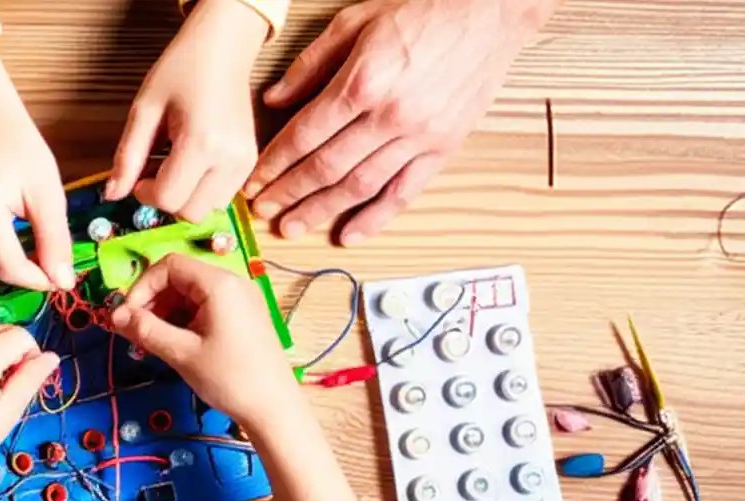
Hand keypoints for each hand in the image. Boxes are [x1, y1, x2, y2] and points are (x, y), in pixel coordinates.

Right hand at [0, 27, 73, 289]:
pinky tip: (2, 219)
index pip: (11, 268)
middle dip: (27, 263)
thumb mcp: (47, 194)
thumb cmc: (20, 149)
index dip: (39, 279)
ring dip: (11, 252)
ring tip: (22, 220)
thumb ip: (55, 241)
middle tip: (49, 246)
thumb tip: (63, 283)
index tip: (62, 278)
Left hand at [105, 0, 266, 222]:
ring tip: (177, 164)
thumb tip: (111, 194)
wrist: (222, 50)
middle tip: (156, 172)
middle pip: (190, 212)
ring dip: (186, 197)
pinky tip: (193, 164)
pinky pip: (222, 197)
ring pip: (208, 209)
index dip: (145, 194)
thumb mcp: (144, 110)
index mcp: (202, 143)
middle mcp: (229, 158)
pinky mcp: (250, 162)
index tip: (139, 177)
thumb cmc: (181, 71)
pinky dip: (203, 190)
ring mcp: (244, 162)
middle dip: (167, 199)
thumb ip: (127, 157)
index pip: (168, 199)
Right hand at [109, 253, 294, 425]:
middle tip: (136, 333)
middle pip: (180, 278)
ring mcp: (240, 301)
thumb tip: (115, 316)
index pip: (169, 265)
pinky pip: (205, 308)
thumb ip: (146, 330)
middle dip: (153, 302)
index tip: (128, 316)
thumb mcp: (182, 353)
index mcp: (220, 284)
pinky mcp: (243, 317)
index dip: (143, 287)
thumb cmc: (230, 378)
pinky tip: (174, 345)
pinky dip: (184, 321)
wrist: (274, 409)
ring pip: (190, 295)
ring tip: (152, 343)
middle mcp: (232, 284)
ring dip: (166, 314)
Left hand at [245, 0, 556, 243]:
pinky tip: (350, 234)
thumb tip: (273, 99)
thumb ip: (310, 64)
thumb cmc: (423, 9)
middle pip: (326, 167)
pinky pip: (404, 192)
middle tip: (263, 211)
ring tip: (293, 227)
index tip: (254, 181)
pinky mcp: (443, 148)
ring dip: (321, 211)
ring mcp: (419, 136)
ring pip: (360, 186)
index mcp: (362, 83)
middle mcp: (389, 116)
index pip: (304, 136)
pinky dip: (376, 218)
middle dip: (288, 194)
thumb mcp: (355, 21)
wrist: (491, 10)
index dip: (273, 164)